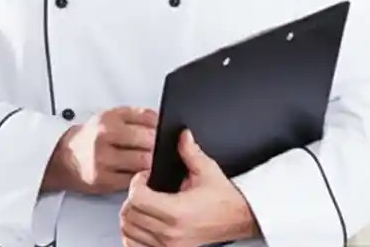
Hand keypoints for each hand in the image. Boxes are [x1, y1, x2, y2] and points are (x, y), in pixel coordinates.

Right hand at [42, 106, 157, 194]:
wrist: (65, 157)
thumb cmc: (91, 136)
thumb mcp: (111, 115)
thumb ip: (137, 115)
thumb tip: (161, 120)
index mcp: (108, 121)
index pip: (148, 124)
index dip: (161, 130)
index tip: (165, 134)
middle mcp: (104, 140)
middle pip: (148, 145)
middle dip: (159, 148)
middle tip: (163, 150)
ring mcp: (104, 162)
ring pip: (142, 164)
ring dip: (153, 164)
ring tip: (153, 161)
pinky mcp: (104, 182)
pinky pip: (133, 180)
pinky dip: (141, 177)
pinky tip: (141, 173)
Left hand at [120, 129, 257, 246]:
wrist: (240, 219)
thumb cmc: (225, 199)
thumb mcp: (208, 170)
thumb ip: (190, 151)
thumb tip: (182, 135)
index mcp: (178, 212)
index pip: (137, 198)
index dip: (137, 182)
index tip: (145, 177)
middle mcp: (171, 233)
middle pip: (129, 213)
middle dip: (132, 196)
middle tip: (144, 187)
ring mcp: (169, 246)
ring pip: (128, 230)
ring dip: (131, 214)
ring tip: (144, 203)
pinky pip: (135, 245)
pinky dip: (134, 233)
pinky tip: (142, 221)